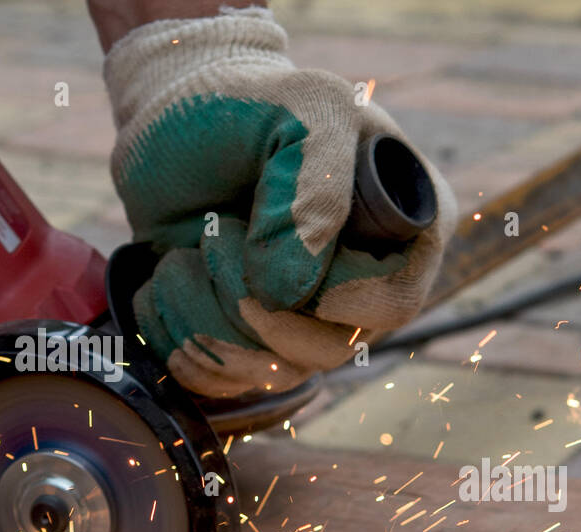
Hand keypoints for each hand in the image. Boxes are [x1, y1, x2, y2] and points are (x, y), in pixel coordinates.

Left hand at [102, 6, 455, 397]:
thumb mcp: (300, 111)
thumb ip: (314, 192)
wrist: (175, 115)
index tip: (268, 258)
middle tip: (213, 234)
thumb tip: (291, 294)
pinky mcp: (263, 340)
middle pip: (334, 347)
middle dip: (255, 299)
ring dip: (212, 314)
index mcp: (411, 230)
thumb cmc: (247, 103)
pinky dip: (186, 336)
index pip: (394, 301)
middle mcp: (373, 285)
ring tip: (187, 250)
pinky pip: (233, 379)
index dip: (334, 295)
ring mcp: (318, 319)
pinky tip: (170, 281)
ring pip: (280, 370)